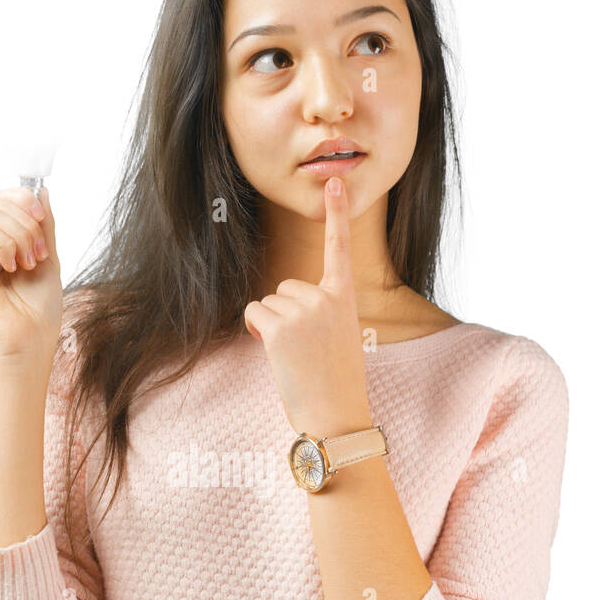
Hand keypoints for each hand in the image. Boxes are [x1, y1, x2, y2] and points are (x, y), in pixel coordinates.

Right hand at [0, 185, 62, 364]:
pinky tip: (13, 266)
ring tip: (30, 263)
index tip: (43, 220)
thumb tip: (40, 190)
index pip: (3, 201)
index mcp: (1, 244)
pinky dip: (7, 243)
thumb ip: (43, 225)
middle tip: (40, 250)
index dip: (23, 199)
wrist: (29, 342)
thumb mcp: (48, 257)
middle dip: (27, 218)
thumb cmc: (39, 311)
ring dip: (22, 235)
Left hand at [243, 176, 372, 436]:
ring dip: (271, 327)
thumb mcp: (338, 339)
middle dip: (285, 314)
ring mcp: (303, 310)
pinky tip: (276, 353)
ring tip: (294, 357)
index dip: (336, 214)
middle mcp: (325, 297)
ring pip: (268, 302)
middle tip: (303, 350)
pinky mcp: (280, 326)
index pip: (339, 249)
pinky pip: (255, 314)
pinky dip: (256, 332)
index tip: (333, 182)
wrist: (337, 417)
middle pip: (285, 286)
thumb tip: (270, 311)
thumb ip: (318, 315)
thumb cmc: (335, 385)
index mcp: (345, 299)